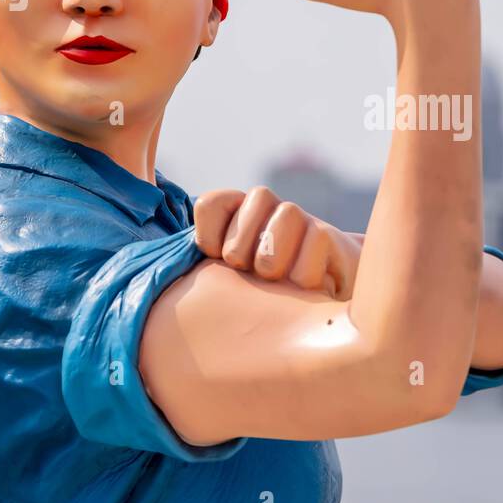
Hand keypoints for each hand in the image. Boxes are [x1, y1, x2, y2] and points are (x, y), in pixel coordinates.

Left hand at [192, 186, 361, 299]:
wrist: (320, 304)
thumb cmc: (265, 296)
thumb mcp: (231, 283)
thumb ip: (206, 270)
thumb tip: (172, 271)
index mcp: (239, 215)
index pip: (213, 202)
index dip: (209, 231)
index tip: (214, 258)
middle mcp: (273, 209)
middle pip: (258, 197)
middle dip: (245, 243)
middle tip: (249, 271)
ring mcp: (304, 221)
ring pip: (288, 213)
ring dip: (274, 255)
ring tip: (274, 281)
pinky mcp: (331, 239)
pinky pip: (316, 240)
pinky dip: (304, 272)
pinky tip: (304, 289)